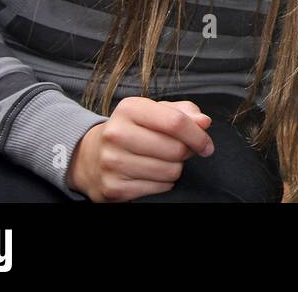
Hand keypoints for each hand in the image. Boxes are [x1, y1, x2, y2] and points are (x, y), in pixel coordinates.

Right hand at [65, 97, 213, 201]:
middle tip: (181, 151)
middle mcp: (116, 134)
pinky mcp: (113, 188)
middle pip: (175, 149)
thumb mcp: (154, 112)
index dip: (198, 135)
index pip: (176, 122)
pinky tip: (152, 173)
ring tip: (163, 161)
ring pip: (170, 171)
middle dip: (187, 152)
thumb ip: (183, 113)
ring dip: (175, 168)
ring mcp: (112, 162)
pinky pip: (159, 188)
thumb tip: (204, 122)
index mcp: (129, 109)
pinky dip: (163, 182)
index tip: (206, 144)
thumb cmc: (132, 129)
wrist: (90, 155)